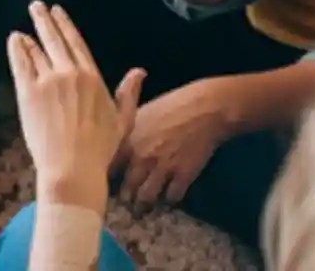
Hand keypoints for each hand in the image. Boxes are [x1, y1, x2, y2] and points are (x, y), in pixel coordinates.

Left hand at [9, 2, 144, 212]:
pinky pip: (21, 64)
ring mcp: (47, 82)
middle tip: (36, 6)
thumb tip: (139, 72)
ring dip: (29, 37)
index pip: (76, 42)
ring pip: (36, 51)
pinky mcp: (28, 93)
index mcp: (92, 77)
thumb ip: (128, 93)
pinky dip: (16, 50)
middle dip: (44, 20)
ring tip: (22, 30)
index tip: (58, 11)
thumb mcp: (122, 120)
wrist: (72, 168)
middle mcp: (69, 73)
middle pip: (54, 39)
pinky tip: (14, 40)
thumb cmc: (99, 149)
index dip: (65, 24)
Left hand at [115, 78, 231, 208]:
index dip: (108, 180)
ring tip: (142, 210)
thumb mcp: (142, 111)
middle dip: (125, 199)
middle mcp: (141, 159)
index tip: (108, 185)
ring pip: (146, 198)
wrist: (206, 108)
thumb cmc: (173, 104)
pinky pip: (172, 197)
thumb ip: (127, 130)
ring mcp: (162, 169)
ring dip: (144, 205)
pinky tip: (168, 197)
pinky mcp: (183, 176)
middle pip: (127, 189)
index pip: (110, 170)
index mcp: (129, 141)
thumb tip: (115, 138)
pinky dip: (169, 199)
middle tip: (126, 204)